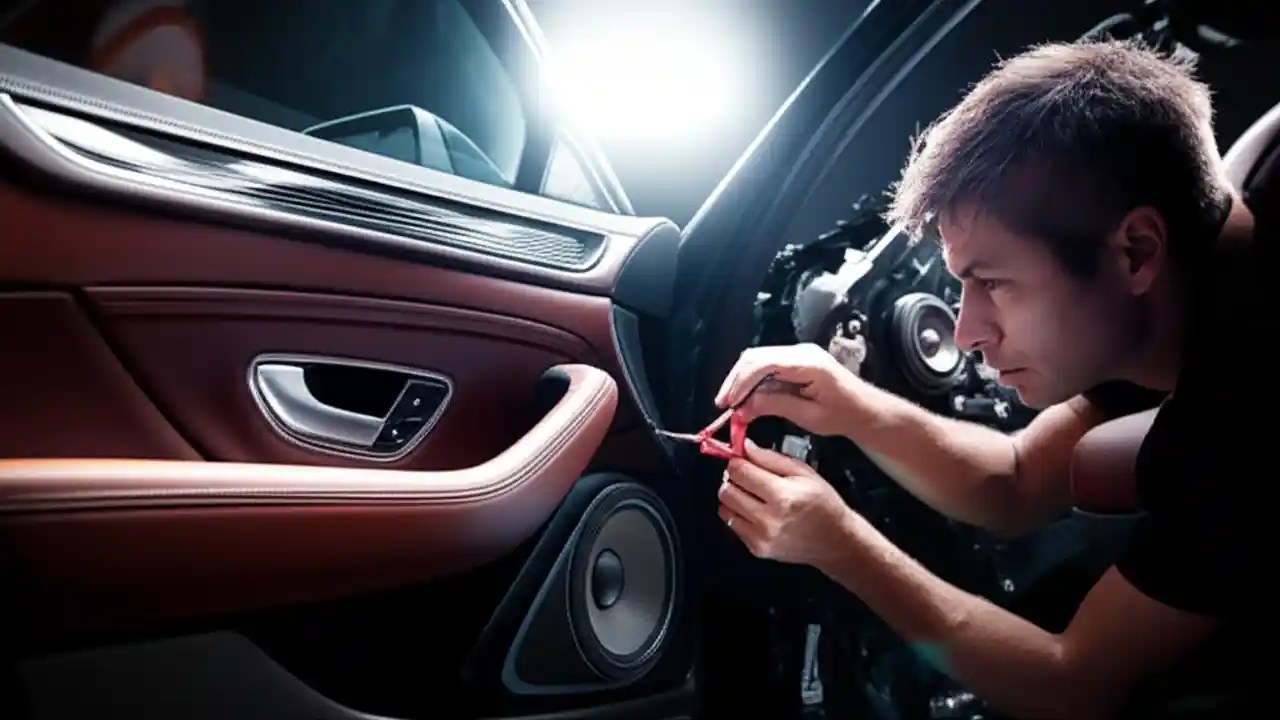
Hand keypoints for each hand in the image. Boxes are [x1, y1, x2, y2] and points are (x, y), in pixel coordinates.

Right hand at [715, 343, 859, 436]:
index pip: (764, 362)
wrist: (865, 409)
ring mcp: (797, 354)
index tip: (729, 403)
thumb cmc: (844, 414)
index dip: (741, 381)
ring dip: (742, 381)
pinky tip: (747, 400)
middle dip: (736, 380)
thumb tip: (743, 407)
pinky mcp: (794, 361)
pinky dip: (753, 382)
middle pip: (755, 357)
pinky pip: (767, 366)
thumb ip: (775, 406)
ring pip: (757, 360)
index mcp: (808, 363)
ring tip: (733, 405)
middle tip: (724, 405)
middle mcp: (801, 352)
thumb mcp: (808, 416)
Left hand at [718, 439, 857, 570]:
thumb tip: (744, 447)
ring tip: (752, 495)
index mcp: (782, 495)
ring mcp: (761, 537)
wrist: (837, 541)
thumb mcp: (804, 472)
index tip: (743, 460)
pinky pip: (732, 525)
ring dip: (734, 497)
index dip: (738, 461)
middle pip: (727, 490)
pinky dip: (739, 515)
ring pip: (724, 508)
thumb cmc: (823, 503)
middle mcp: (768, 519)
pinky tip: (756, 512)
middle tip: (748, 477)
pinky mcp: (757, 549)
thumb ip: (770, 458)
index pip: (739, 471)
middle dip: (734, 479)